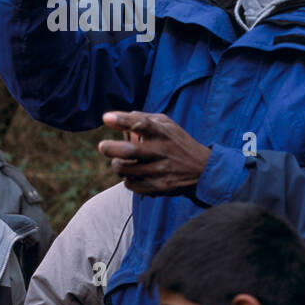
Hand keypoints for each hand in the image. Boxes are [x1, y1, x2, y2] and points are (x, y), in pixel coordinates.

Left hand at [97, 110, 211, 194]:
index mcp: (163, 132)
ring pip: (124, 170)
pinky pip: (129, 185)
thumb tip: (113, 117)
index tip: (106, 118)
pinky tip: (135, 174)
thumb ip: (142, 117)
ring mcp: (159, 171)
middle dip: (111, 148)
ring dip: (117, 165)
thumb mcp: (167, 124)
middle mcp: (161, 151)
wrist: (201, 170)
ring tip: (120, 162)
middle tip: (102, 146)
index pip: (142, 124)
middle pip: (129, 151)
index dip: (123, 120)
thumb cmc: (177, 142)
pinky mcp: (158, 187)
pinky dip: (127, 179)